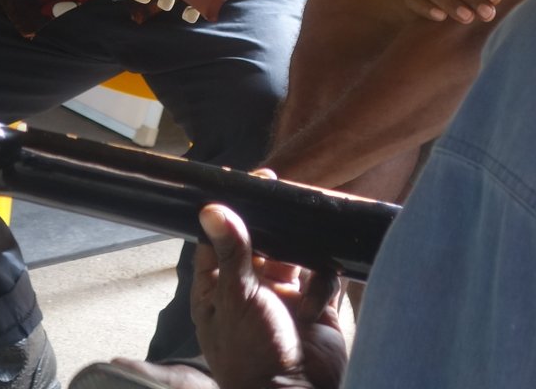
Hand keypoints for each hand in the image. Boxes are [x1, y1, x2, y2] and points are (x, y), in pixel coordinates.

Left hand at [191, 203, 345, 388]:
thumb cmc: (253, 354)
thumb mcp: (237, 297)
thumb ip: (231, 252)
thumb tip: (211, 209)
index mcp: (218, 289)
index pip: (219, 239)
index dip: (230, 211)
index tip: (246, 183)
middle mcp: (250, 291)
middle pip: (260, 242)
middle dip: (273, 224)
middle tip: (282, 194)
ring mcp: (284, 299)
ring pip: (295, 256)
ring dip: (302, 251)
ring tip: (304, 248)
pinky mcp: (316, 308)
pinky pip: (324, 277)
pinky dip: (323, 281)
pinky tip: (315, 305)